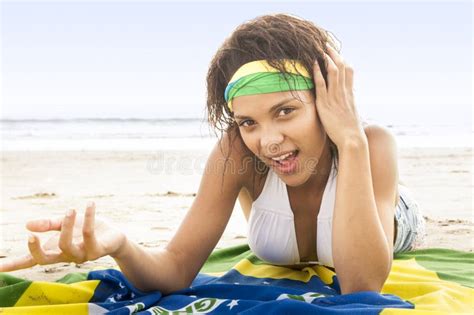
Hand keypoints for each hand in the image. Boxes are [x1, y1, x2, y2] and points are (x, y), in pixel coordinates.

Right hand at [0, 202, 126, 271]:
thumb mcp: (65, 224)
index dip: (14, 264)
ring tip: (70, 209)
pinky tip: (90, 204)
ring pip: (66, 245)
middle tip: (30, 235)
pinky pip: (89, 233)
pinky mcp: (97, 249)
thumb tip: (27, 225)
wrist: (114, 236)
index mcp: (56, 251)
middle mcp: (67, 256)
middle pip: (45, 259)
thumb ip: (48, 224)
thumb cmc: (86, 230)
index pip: (32, 260)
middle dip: (35, 250)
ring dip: (67, 225)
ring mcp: (82, 255)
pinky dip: (88, 217)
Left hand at [313, 43, 365, 147]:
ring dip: (326, 58)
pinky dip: (317, 72)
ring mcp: (335, 97)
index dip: (343, 60)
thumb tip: (345, 106)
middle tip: (327, 44)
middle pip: (341, 67)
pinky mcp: (326, 104)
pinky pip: (322, 84)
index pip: (349, 72)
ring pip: (333, 71)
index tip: (337, 53)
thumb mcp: (350, 115)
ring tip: (320, 47)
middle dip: (334, 54)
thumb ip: (347, 107)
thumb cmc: (350, 132)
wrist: (352, 140)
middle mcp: (343, 93)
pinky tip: (313, 64)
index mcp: (350, 94)